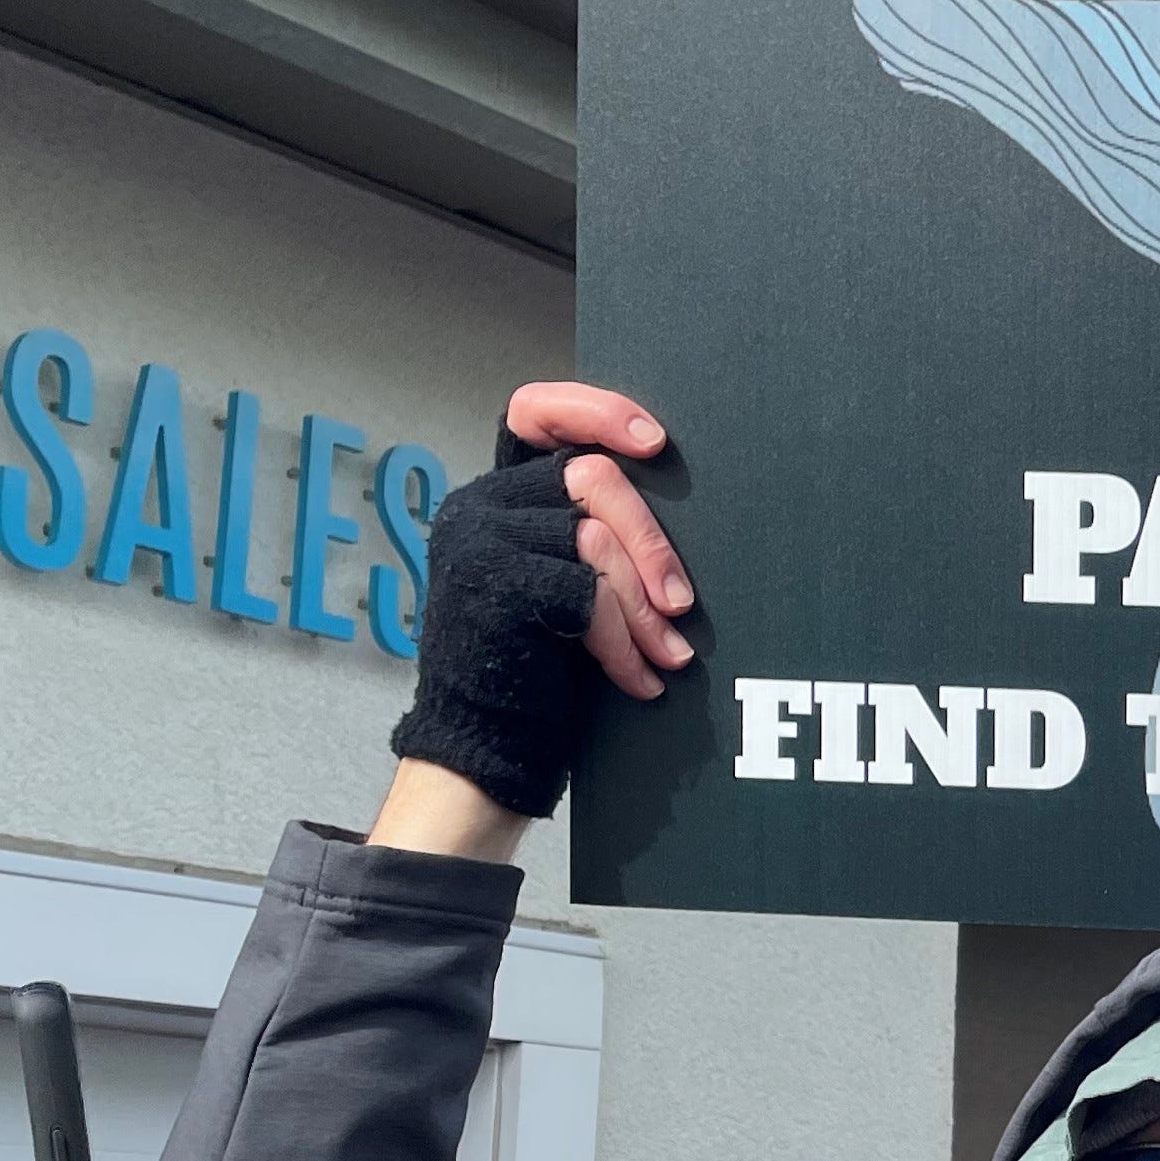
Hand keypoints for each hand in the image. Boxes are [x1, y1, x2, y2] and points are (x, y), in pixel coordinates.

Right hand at [382, 387, 696, 834]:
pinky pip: (586, 593)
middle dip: (652, 543)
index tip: (655, 442)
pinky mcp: (488, 585)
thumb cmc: (543, 671)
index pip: (534, 414)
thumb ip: (597, 535)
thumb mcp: (572, 588)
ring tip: (668, 654)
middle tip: (683, 605)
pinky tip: (638, 679)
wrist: (489, 750)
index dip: (595, 410)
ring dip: (644, 606)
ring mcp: (476, 543)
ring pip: (595, 539)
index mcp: (499, 497)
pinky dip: (624, 641)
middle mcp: (478, 507)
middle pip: (592, 478)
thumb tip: (681, 513)